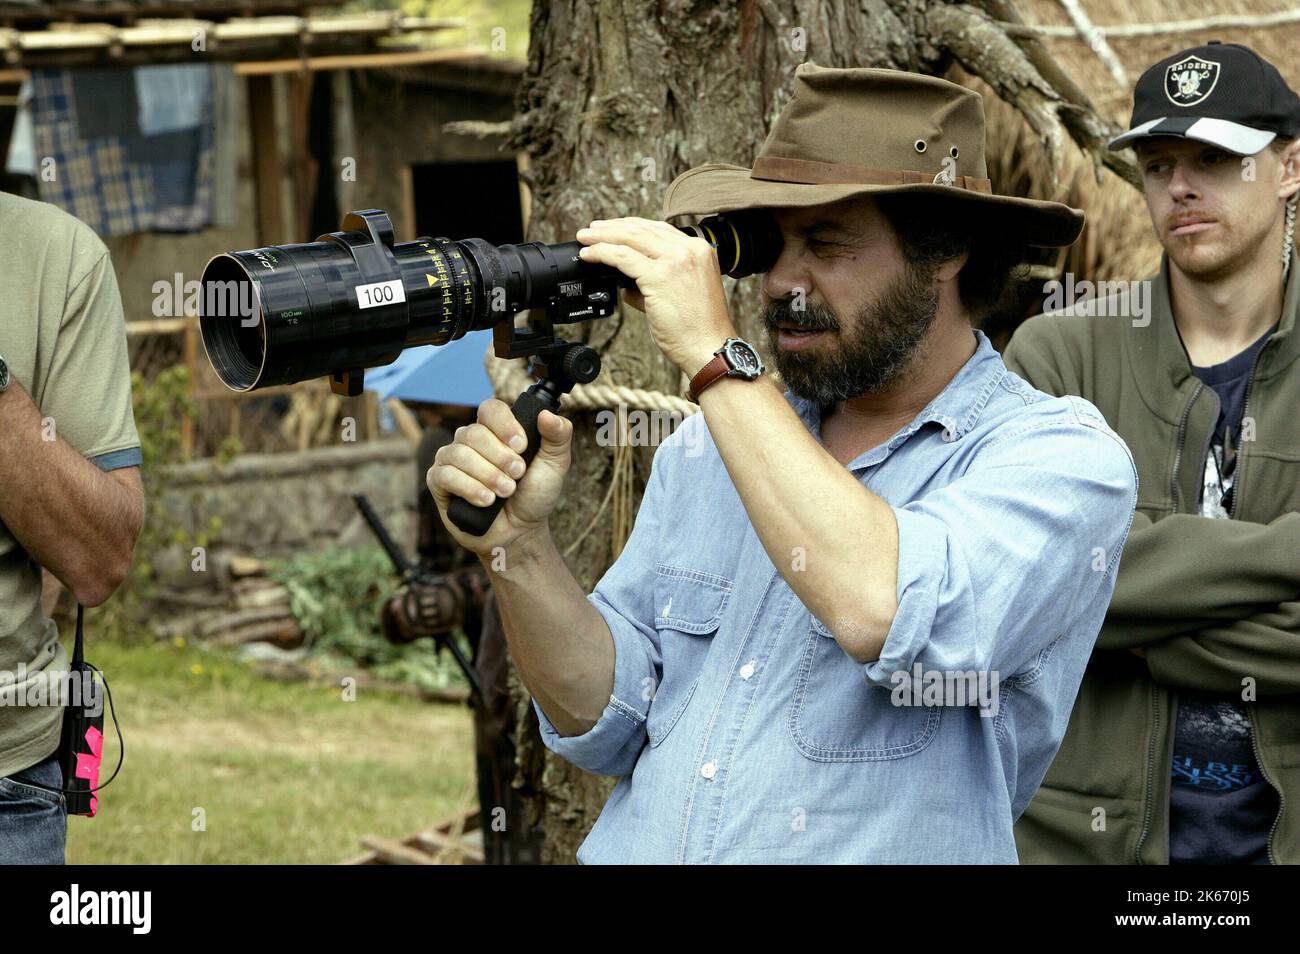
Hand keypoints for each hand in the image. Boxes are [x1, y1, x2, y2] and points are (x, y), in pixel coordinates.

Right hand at [426, 398, 572, 555]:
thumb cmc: (534, 495)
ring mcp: (451, 459)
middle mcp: (470, 440)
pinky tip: (486, 501)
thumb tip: (547, 414)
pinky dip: (469, 488)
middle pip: (474, 433)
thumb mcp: (555, 465)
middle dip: (500, 458)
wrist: (520, 532)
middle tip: (517, 475)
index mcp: (496, 430)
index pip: (490, 409)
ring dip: (488, 475)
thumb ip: (558, 436)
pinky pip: (444, 475)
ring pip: (459, 454)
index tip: (521, 446)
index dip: (504, 425)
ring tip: (506, 492)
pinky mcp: (438, 481)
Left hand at [575, 216, 737, 374]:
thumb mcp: (682, 293)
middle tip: (591, 230)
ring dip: (602, 236)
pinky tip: (589, 255)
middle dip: (612, 227)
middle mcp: (689, 250)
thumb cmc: (697, 329)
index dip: (631, 227)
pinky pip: (622, 257)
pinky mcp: (659, 276)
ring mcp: (675, 261)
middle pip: (642, 229)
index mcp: (699, 250)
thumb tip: (626, 281)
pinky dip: (602, 253)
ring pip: (630, 237)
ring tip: (584, 238)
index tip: (612, 229)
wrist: (709, 348)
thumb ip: (655, 281)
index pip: (659, 229)